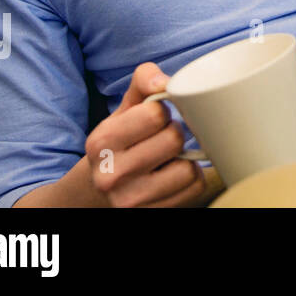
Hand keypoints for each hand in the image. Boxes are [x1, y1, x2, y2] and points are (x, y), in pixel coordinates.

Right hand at [83, 62, 208, 207]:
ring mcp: (130, 200)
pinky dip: (190, 179)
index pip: (156, 114)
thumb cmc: (122, 140)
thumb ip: (143, 82)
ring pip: (187, 169)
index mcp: (101, 142)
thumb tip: (164, 81)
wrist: (101, 187)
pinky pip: (194, 188)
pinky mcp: (150, 214)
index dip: (163, 112)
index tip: (155, 118)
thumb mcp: (124, 109)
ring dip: (185, 159)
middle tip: (163, 139)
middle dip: (174, 134)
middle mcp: (111, 175)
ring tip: (168, 158)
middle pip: (174, 140)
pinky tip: (173, 175)